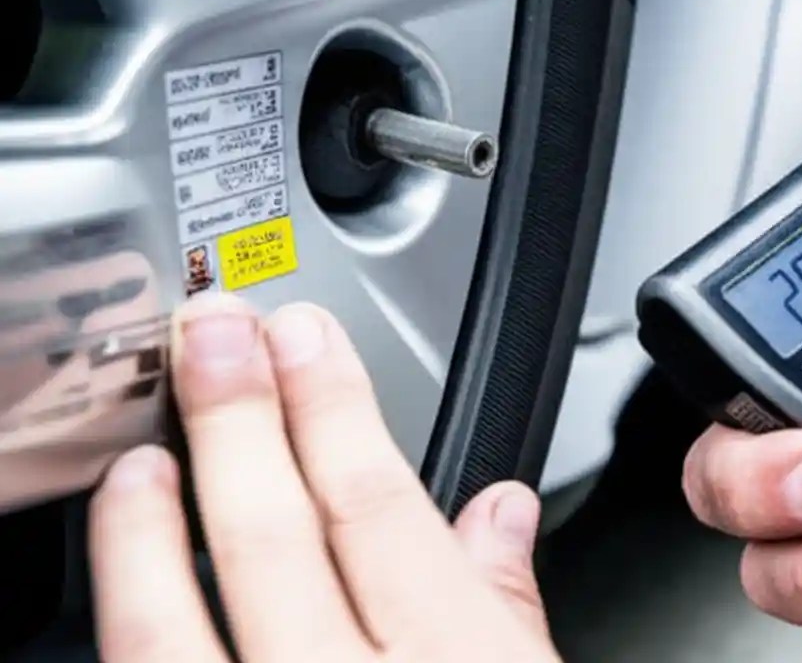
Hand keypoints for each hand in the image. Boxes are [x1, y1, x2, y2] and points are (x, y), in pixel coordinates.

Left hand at [88, 296, 559, 661]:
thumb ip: (511, 605)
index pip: (379, 507)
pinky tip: (128, 551)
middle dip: (244, 417)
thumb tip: (506, 510)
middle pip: (276, 536)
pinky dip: (131, 604)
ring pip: (174, 617)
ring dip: (154, 518)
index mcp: (450, 662)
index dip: (335, 407)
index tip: (307, 339)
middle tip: (217, 334)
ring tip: (154, 439)